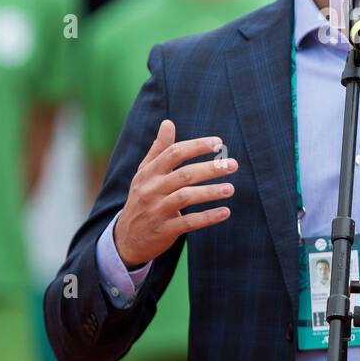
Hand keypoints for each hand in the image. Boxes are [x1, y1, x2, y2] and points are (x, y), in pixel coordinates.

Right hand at [114, 119, 236, 267]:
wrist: (126, 238)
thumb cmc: (142, 198)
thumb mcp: (145, 173)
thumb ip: (159, 149)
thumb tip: (168, 122)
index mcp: (149, 173)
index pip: (174, 153)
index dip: (197, 146)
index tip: (218, 143)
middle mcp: (151, 189)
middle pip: (184, 175)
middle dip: (210, 168)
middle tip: (233, 164)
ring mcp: (156, 211)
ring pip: (185, 198)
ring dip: (210, 192)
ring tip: (231, 189)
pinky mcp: (164, 230)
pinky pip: (188, 223)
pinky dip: (207, 217)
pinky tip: (225, 212)